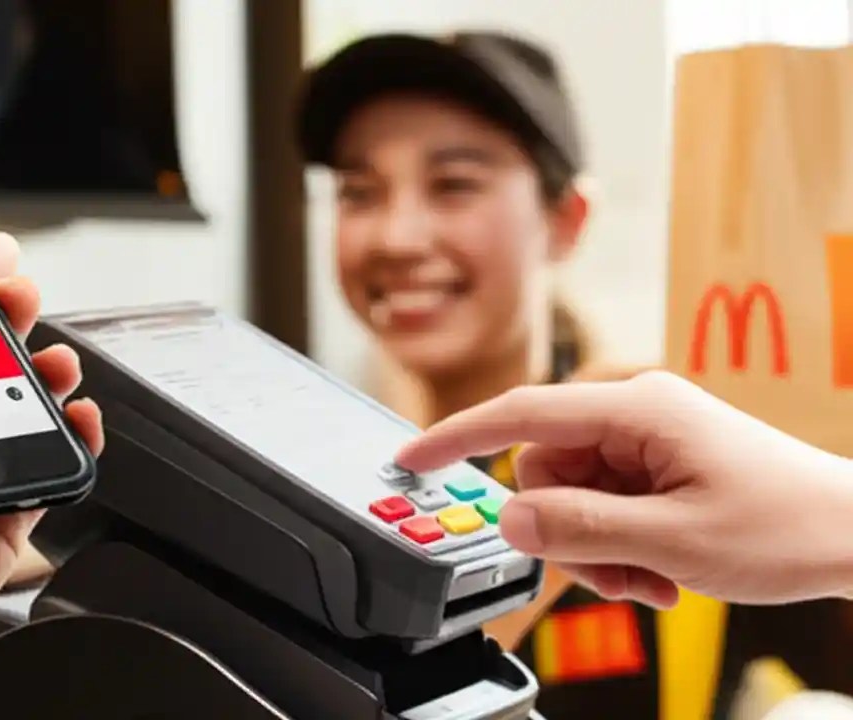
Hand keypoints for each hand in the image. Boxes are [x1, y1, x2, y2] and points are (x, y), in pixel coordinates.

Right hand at [395, 371, 852, 608]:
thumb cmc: (785, 526)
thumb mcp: (671, 540)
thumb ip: (578, 526)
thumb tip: (508, 516)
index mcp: (635, 409)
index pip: (520, 414)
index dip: (456, 438)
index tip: (411, 461)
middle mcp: (635, 415)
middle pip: (545, 470)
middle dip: (564, 530)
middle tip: (614, 574)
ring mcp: (648, 441)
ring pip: (572, 496)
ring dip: (597, 548)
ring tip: (652, 578)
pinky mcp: (659, 466)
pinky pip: (604, 505)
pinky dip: (619, 545)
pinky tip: (662, 570)